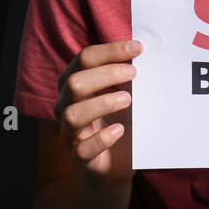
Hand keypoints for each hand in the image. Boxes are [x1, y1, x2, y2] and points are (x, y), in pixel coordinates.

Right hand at [53, 39, 140, 185]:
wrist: (120, 161)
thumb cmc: (123, 118)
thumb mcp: (126, 92)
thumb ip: (128, 74)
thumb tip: (143, 51)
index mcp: (75, 83)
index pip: (84, 59)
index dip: (110, 51)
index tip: (138, 48)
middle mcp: (66, 105)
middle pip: (74, 83)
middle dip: (106, 74)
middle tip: (134, 73)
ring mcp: (70, 133)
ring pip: (73, 115)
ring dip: (102, 103)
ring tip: (128, 100)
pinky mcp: (79, 157)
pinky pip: (82, 149)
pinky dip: (102, 138)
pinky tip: (120, 130)